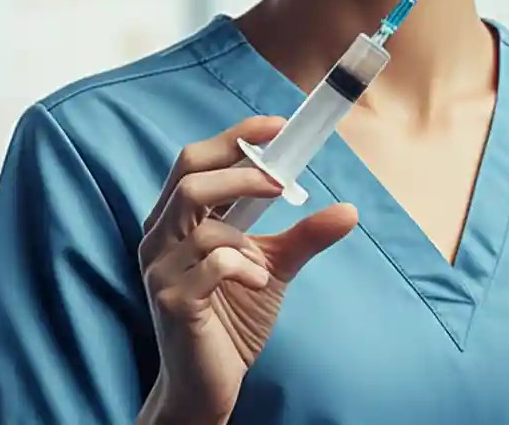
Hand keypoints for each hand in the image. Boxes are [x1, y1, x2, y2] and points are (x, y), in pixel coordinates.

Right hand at [137, 116, 357, 423]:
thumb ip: (303, 236)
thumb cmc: (232, 318)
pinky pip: (211, 265)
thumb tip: (349, 210)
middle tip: (281, 181)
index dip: (234, 137)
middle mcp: (159, 239)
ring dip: (244, 232)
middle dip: (240, 172)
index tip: (279, 125)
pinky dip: (244, 267)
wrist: (209, 384)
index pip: (195, 161)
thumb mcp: (274, 268)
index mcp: (176, 221)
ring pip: (199, 220)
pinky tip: (258, 284)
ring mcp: (160, 270)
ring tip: (263, 260)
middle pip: (190, 178)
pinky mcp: (172, 301)